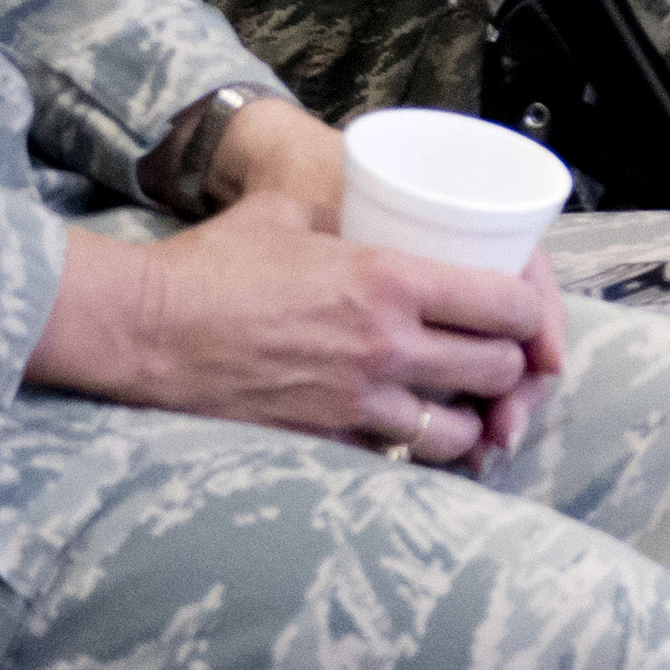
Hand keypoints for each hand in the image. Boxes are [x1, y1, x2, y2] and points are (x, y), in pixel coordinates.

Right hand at [30, 195, 560, 463]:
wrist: (139, 327)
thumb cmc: (210, 263)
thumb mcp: (294, 213)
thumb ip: (351, 216)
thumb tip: (378, 212)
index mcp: (391, 280)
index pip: (508, 305)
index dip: (530, 316)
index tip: (522, 317)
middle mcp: (385, 345)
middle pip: (496, 371)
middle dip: (510, 369)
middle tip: (498, 362)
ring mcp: (352, 400)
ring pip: (454, 431)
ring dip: (469, 420)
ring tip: (463, 408)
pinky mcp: (317, 438)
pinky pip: (391, 457)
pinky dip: (411, 451)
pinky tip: (408, 437)